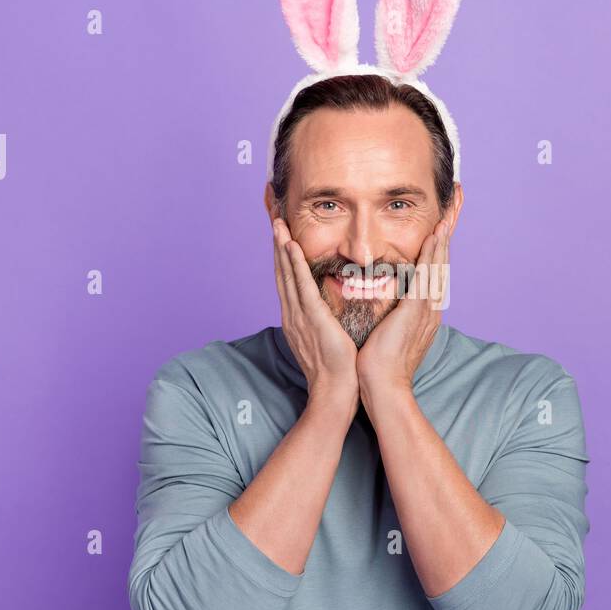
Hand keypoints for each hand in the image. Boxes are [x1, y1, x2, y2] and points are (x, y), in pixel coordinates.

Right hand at [272, 217, 358, 414]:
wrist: (335, 392)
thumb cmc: (337, 368)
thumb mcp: (328, 338)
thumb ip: (325, 320)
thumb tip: (330, 309)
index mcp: (297, 317)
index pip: (288, 280)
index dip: (283, 255)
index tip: (281, 233)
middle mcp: (292, 313)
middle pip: (281, 272)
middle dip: (277, 244)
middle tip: (273, 218)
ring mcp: (298, 315)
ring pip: (287, 274)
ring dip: (281, 247)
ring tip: (277, 223)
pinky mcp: (310, 318)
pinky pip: (300, 285)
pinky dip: (294, 264)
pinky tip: (290, 246)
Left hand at [357, 219, 449, 400]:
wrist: (384, 386)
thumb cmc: (380, 365)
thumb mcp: (388, 333)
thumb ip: (391, 317)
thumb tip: (384, 307)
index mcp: (424, 313)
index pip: (432, 276)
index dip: (437, 252)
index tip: (440, 230)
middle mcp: (430, 309)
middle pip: (441, 266)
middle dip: (446, 240)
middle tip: (453, 214)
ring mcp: (426, 309)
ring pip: (437, 267)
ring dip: (442, 241)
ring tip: (447, 217)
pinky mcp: (417, 310)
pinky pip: (426, 276)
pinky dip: (431, 255)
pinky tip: (434, 237)